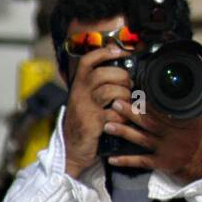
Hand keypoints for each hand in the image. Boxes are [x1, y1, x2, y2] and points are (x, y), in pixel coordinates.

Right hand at [62, 45, 131, 177]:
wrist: (72, 150)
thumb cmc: (85, 123)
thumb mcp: (88, 102)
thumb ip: (100, 87)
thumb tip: (126, 73)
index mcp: (79, 86)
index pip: (87, 61)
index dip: (103, 53)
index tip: (120, 51)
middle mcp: (79, 94)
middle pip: (102, 74)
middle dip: (121, 77)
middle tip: (129, 85)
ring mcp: (84, 108)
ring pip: (108, 91)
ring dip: (124, 95)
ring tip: (127, 102)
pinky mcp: (91, 123)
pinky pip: (113, 112)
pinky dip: (122, 115)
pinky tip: (122, 118)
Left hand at [105, 100, 201, 182]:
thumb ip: (199, 103)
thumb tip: (196, 85)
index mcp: (185, 121)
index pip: (164, 109)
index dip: (148, 102)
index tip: (134, 93)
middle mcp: (174, 135)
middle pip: (149, 122)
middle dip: (131, 113)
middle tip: (116, 104)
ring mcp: (168, 150)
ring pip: (142, 139)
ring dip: (124, 132)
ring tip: (108, 126)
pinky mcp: (163, 164)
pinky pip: (142, 162)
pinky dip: (127, 160)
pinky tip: (112, 158)